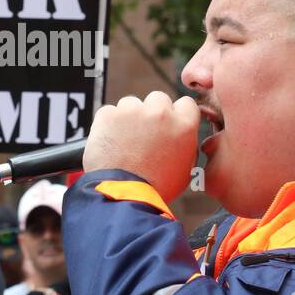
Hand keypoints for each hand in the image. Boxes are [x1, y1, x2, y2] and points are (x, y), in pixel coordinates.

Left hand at [83, 92, 199, 202]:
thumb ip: (185, 144)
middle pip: (157, 99)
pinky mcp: (109, 114)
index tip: (168, 123)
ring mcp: (133, 111)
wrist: (124, 195)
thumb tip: (181, 135)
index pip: (185, 103)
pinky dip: (108, 124)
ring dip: (129, 118)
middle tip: (144, 135)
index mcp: (184, 124)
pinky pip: (109, 112)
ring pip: (131, 104)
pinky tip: (111, 143)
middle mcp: (160, 112)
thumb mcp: (185, 169)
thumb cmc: (156, 188)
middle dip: (151, 113)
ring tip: (125, 143)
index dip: (176, 113)